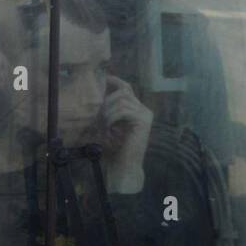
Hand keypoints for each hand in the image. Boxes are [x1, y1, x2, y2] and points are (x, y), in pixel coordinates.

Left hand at [101, 75, 151, 192]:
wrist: (124, 166)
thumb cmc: (115, 148)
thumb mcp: (110, 124)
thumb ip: (109, 110)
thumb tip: (100, 92)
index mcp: (138, 110)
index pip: (127, 89)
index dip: (116, 81)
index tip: (104, 78)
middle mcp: (144, 110)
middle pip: (123, 92)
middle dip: (107, 101)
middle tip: (99, 117)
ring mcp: (145, 115)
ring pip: (122, 100)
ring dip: (108, 112)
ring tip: (103, 125)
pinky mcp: (143, 121)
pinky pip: (124, 110)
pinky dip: (112, 118)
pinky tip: (109, 128)